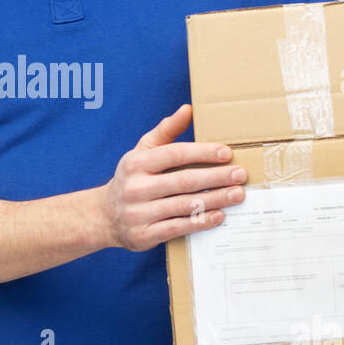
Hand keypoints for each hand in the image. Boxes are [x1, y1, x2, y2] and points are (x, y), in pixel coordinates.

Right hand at [103, 103, 247, 251]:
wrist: (103, 216)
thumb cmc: (131, 179)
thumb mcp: (141, 152)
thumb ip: (165, 131)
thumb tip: (188, 109)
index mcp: (137, 163)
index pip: (175, 154)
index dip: (202, 153)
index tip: (227, 153)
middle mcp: (136, 187)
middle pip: (183, 181)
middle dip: (216, 177)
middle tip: (240, 175)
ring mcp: (139, 213)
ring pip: (184, 205)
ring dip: (215, 199)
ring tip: (237, 194)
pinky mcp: (144, 234)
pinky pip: (179, 227)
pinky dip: (201, 222)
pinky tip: (220, 215)